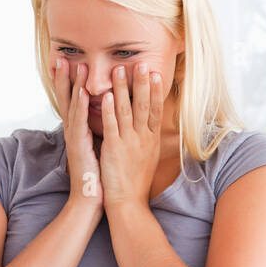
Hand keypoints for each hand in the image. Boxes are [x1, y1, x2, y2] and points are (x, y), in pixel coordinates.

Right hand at [53, 57, 102, 211]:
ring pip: (73, 105)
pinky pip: (80, 121)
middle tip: (62, 56)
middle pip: (66, 98)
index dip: (69, 81)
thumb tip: (103, 117)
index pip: (71, 101)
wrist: (90, 198)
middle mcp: (72, 131)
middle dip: (64, 77)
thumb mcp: (96, 147)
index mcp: (77, 130)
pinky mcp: (79, 145)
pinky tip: (82, 91)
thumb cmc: (97, 175)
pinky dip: (81, 105)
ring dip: (73, 84)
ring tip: (75, 64)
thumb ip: (96, 130)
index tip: (68, 62)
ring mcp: (74, 137)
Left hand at [98, 62, 162, 207]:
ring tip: (120, 69)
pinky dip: (111, 109)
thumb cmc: (135, 182)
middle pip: (144, 105)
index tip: (157, 73)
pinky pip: (112, 125)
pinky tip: (108, 95)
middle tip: (142, 63)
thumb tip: (150, 127)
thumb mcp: (147, 158)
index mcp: (151, 140)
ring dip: (123, 88)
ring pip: (127, 110)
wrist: (128, 203)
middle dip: (142, 83)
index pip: (155, 110)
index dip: (156, 91)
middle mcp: (143, 139)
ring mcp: (129, 143)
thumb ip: (147, 140)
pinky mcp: (114, 149)